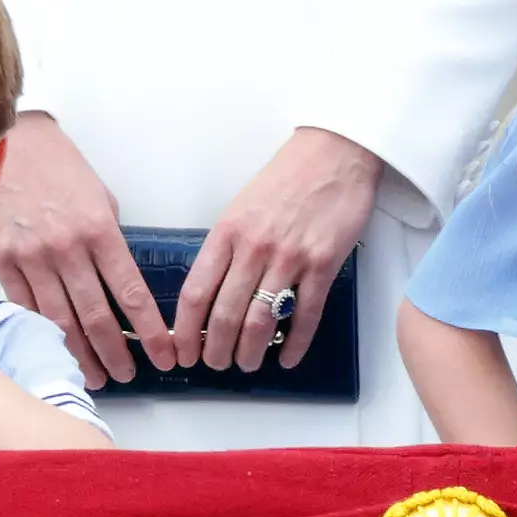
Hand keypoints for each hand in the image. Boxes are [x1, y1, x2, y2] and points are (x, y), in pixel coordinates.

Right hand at [0, 116, 173, 384]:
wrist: (12, 142)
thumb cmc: (61, 167)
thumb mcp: (100, 197)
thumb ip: (108, 241)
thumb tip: (117, 282)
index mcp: (100, 229)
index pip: (131, 293)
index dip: (149, 332)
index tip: (165, 355)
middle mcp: (67, 248)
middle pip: (96, 316)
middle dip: (115, 353)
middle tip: (128, 376)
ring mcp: (33, 257)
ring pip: (61, 320)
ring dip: (81, 354)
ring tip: (95, 377)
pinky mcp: (4, 260)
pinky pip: (27, 307)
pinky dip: (43, 333)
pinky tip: (56, 351)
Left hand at [180, 127, 378, 373]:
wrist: (334, 153)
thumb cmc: (286, 178)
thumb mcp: (240, 206)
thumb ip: (227, 247)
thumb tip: (212, 291)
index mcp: (228, 231)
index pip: (196, 292)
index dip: (184, 331)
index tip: (182, 352)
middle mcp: (255, 247)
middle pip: (225, 316)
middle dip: (216, 351)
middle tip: (215, 364)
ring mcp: (290, 257)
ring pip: (260, 322)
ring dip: (250, 353)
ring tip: (246, 363)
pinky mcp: (324, 264)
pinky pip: (305, 315)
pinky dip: (295, 344)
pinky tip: (287, 358)